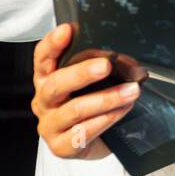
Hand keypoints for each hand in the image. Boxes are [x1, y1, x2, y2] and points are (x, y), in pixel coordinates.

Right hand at [32, 23, 140, 159]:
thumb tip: (125, 60)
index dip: (53, 43)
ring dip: (106, 98)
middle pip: (55, 84)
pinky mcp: (61, 146)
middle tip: (106, 65)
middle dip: (81, 73)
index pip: (43, 58)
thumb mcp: (97, 80)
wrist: (99, 140)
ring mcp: (50, 125)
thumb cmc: (95, 102)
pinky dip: (106, 119)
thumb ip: (102, 65)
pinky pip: (83, 132)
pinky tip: (122, 110)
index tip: (68, 29)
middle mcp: (44, 100)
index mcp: (48, 78)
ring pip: (74, 110)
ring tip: (131, 91)